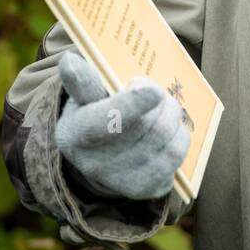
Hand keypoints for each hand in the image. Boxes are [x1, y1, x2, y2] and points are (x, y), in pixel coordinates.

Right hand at [54, 51, 190, 201]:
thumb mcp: (83, 98)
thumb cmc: (93, 115)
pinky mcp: (145, 189)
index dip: (133, 105)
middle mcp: (96, 163)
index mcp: (77, 134)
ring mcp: (122, 180)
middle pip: (150, 128)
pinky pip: (177, 158)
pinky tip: (167, 133)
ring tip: (165, 110)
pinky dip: (179, 138)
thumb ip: (83, 80)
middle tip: (158, 93)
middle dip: (163, 103)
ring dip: (173, 119)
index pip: (107, 121)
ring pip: (169, 142)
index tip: (153, 90)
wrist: (96, 156)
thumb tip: (70, 60)